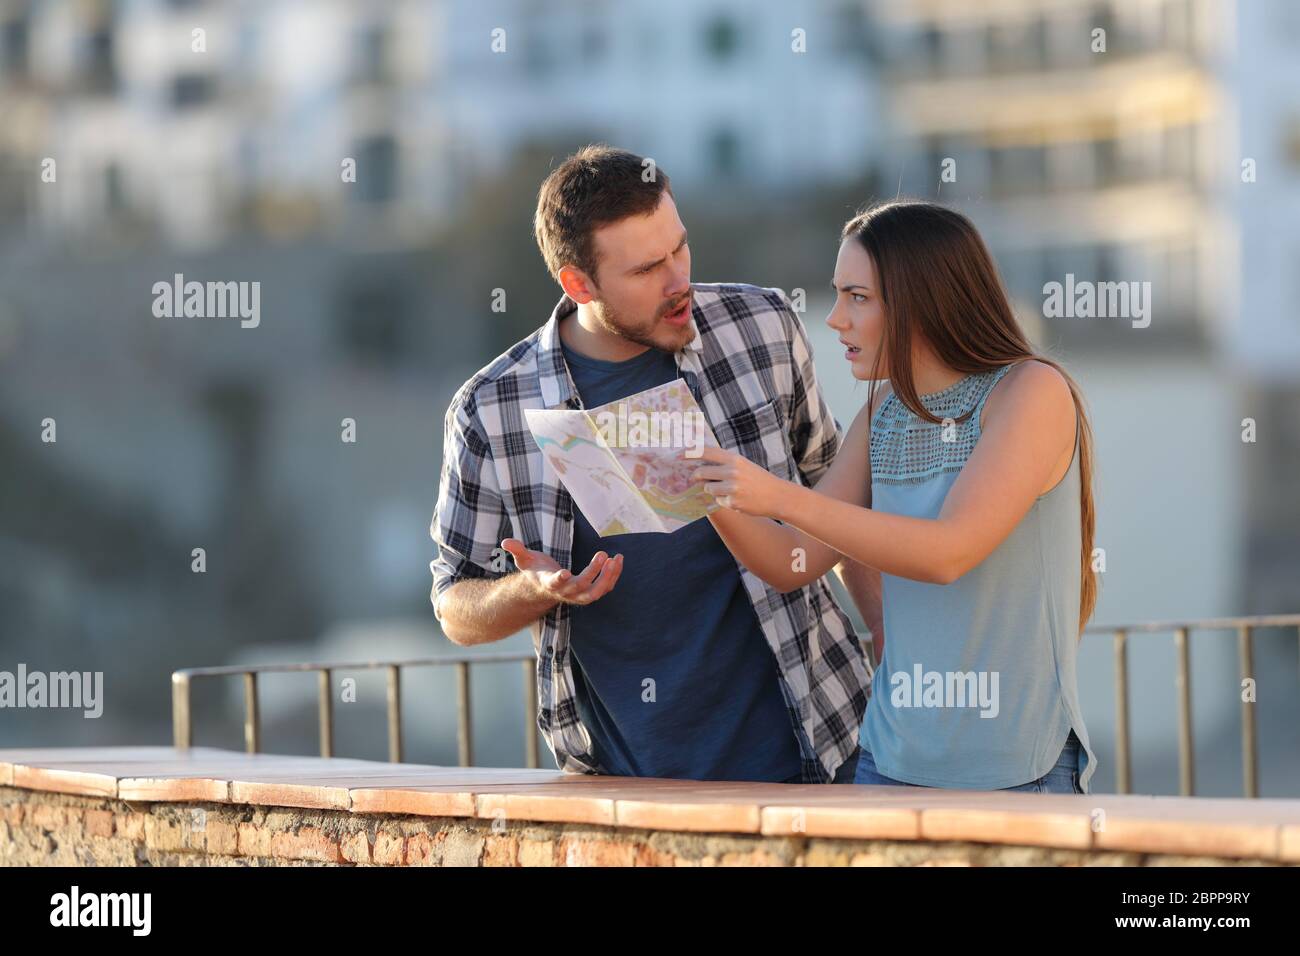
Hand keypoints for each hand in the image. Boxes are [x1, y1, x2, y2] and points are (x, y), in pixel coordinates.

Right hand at [500, 538, 623, 605]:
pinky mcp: (589, 592)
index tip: (565, 572)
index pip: (555, 583)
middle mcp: (565, 592)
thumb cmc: (535, 570)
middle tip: (602, 555)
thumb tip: (505, 542)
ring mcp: (579, 594)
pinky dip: (613, 576)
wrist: (544, 588)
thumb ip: (517, 550)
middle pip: (581, 587)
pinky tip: (618, 560)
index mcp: (549, 583)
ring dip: (608, 577)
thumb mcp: (524, 559)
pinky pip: (605, 587)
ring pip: (596, 592)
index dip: (559, 579)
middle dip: (593, 573)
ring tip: (616, 558)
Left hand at [688, 447, 790, 517]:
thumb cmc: (758, 479)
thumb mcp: (743, 465)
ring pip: (708, 488)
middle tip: (694, 477)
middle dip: (697, 476)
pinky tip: (737, 499)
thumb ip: (724, 463)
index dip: (690, 452)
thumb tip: (700, 463)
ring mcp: (732, 488)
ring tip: (728, 490)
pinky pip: (718, 500)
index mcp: (734, 459)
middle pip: (702, 472)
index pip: (706, 452)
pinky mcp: (733, 502)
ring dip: (712, 490)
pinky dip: (724, 500)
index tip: (678, 454)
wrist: (777, 495)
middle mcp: (732, 471)